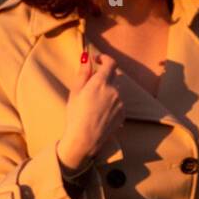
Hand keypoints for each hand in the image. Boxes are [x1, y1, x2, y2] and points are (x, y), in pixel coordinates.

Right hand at [58, 53, 124, 170]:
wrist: (84, 139)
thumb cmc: (76, 115)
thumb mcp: (75, 92)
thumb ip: (83, 73)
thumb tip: (86, 59)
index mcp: (101, 82)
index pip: (110, 63)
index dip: (104, 58)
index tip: (97, 60)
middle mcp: (114, 90)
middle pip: (112, 76)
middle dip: (103, 77)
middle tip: (90, 86)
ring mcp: (121, 102)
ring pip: (115, 91)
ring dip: (106, 91)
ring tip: (93, 104)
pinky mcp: (123, 114)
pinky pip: (118, 103)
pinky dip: (111, 103)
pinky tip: (99, 113)